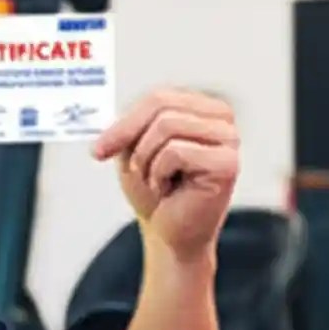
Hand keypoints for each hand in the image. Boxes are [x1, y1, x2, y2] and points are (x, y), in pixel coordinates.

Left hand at [91, 88, 238, 260]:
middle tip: (136, 172)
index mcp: (200, 108)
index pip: (158, 97)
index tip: (99, 150)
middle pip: (162, 107)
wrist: (168, 232)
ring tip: (158, 181)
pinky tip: (171, 190)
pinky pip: (175, 152)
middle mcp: (221, 118)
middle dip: (135, 144)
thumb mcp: (132, 150)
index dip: (124, 123)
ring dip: (147, 161)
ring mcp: (229, 139)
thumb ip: (126, 126)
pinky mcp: (227, 163)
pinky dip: (159, 174)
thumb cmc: (156, 191)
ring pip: (167, 126)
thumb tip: (105, 125)